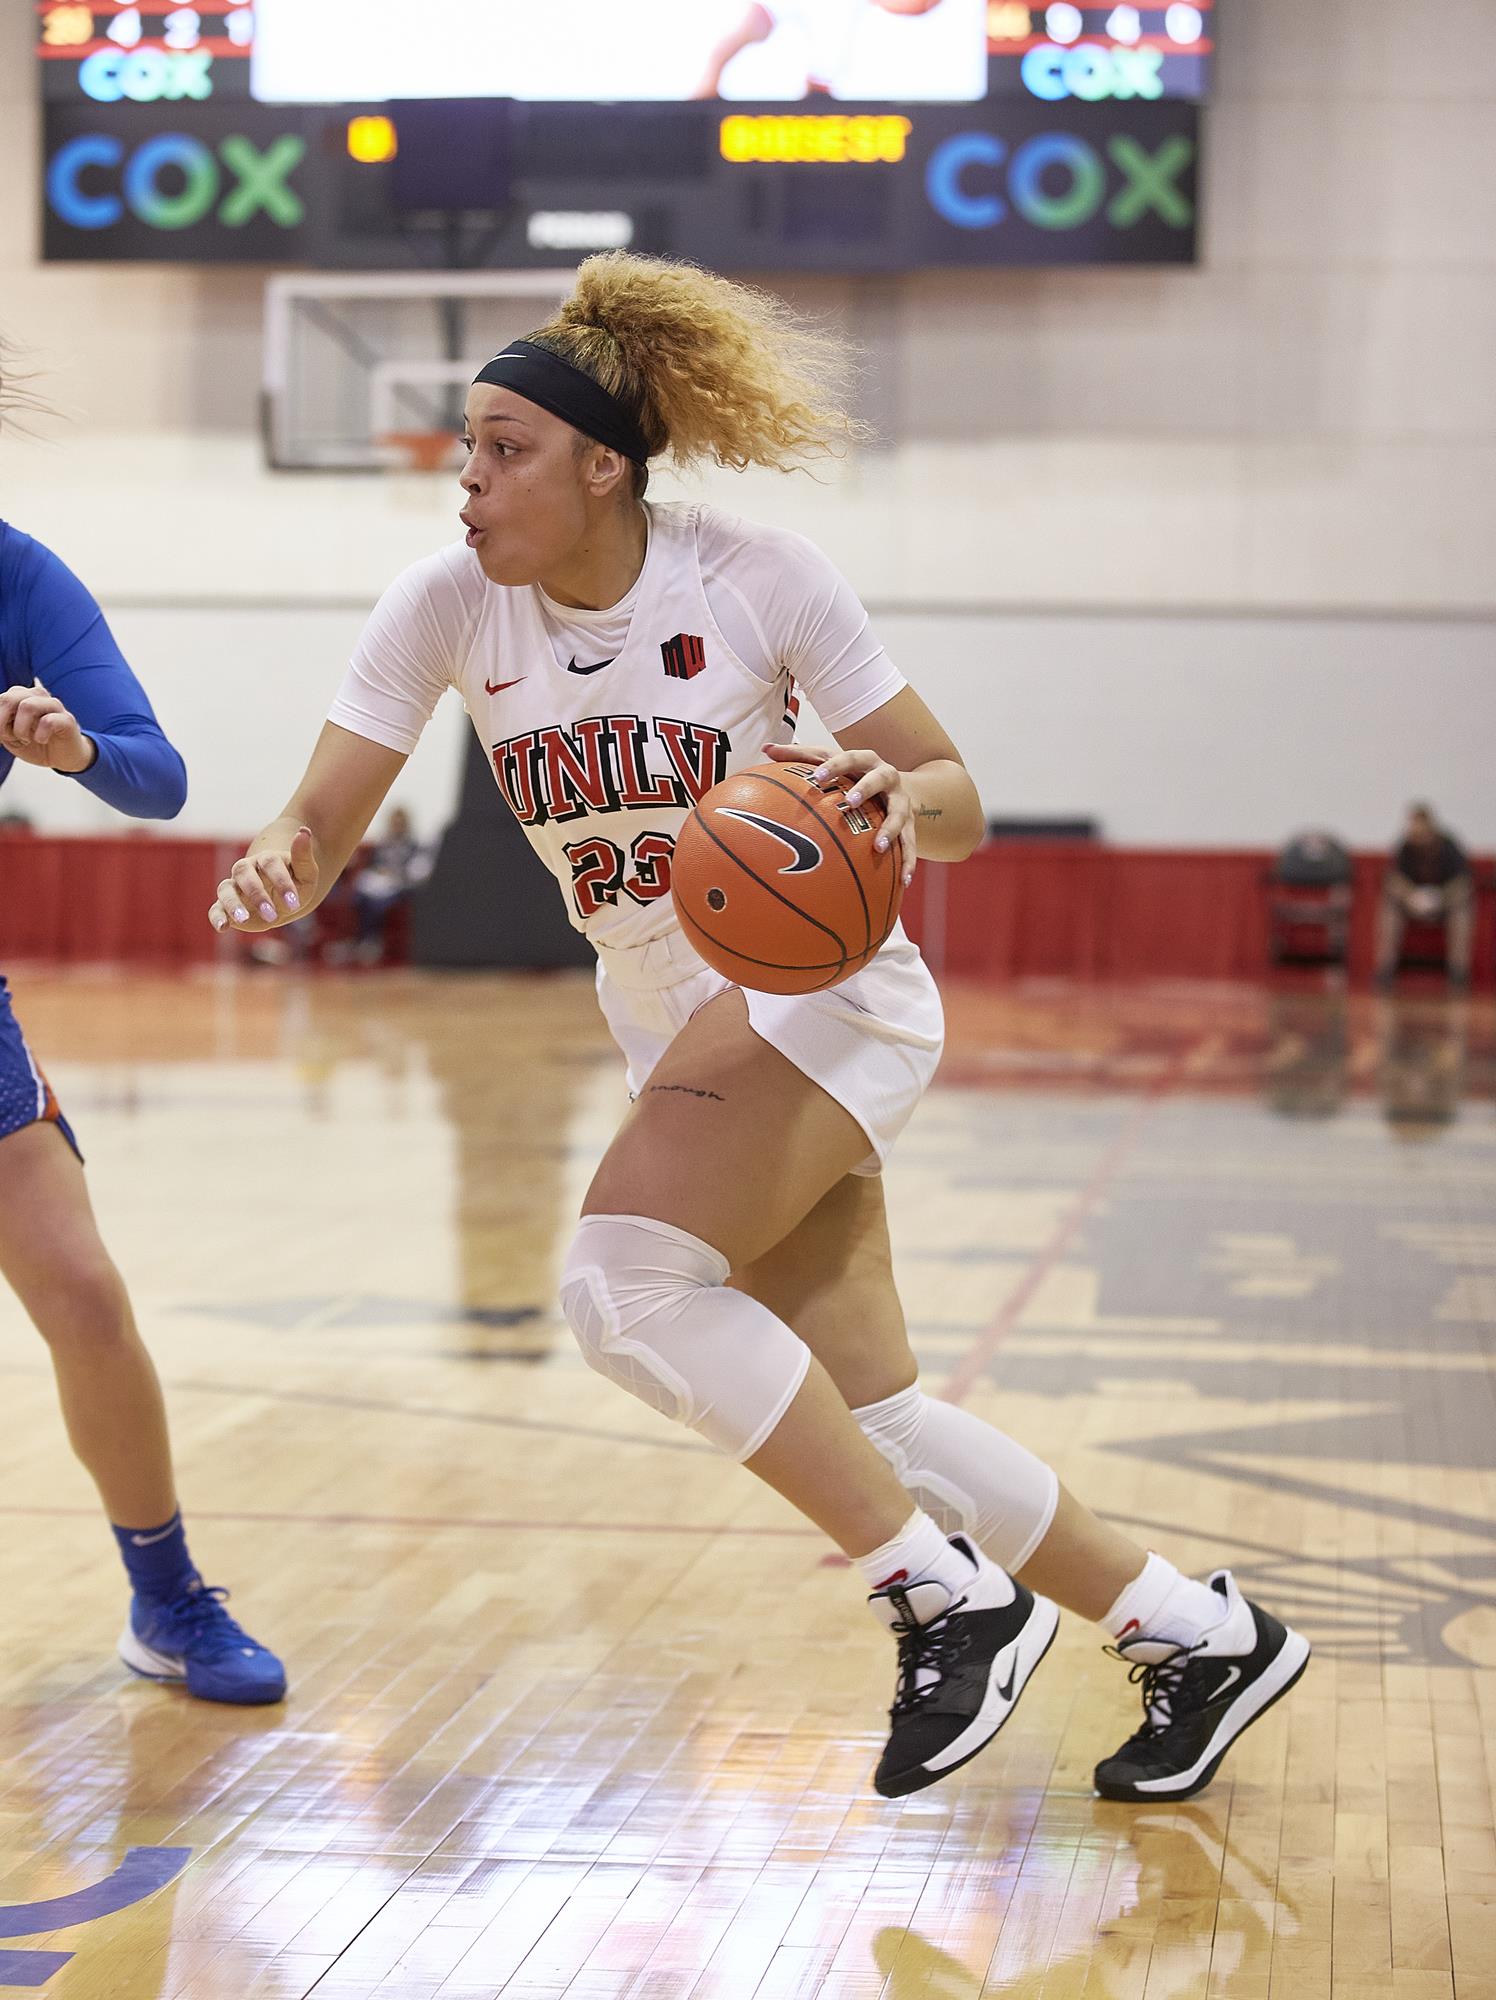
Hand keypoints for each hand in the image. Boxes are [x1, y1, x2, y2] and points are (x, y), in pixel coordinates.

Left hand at [0, 681, 95, 773]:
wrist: (64, 757)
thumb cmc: (36, 744)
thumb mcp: (11, 736)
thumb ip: (1, 727)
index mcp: (22, 697)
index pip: (2, 699)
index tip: (1, 737)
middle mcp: (37, 696)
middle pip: (10, 698)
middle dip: (2, 722)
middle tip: (9, 738)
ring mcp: (53, 706)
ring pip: (27, 706)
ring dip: (20, 729)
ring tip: (25, 740)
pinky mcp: (66, 720)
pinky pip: (48, 721)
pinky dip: (40, 735)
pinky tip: (42, 740)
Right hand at [209, 826, 318, 934]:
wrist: (285, 898)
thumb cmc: (297, 883)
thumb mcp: (306, 873)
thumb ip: (303, 855)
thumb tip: (304, 831)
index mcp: (267, 859)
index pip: (270, 863)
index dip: (281, 882)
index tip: (294, 902)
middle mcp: (246, 870)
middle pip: (244, 874)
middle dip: (257, 894)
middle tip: (272, 915)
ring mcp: (235, 887)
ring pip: (226, 889)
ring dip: (233, 904)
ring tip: (243, 919)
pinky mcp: (227, 906)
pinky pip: (216, 908)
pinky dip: (217, 917)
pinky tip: (223, 928)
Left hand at [764, 740, 915, 883]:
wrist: (900, 786)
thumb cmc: (854, 774)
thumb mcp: (831, 762)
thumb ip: (800, 756)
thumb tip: (766, 748)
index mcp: (866, 761)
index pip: (849, 758)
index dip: (833, 767)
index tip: (816, 777)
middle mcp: (888, 777)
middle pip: (880, 779)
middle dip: (866, 789)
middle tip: (851, 802)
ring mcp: (902, 801)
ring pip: (900, 814)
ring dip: (891, 829)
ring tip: (879, 847)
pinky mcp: (912, 824)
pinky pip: (911, 844)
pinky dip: (909, 861)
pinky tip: (904, 880)